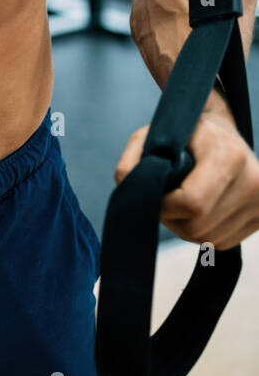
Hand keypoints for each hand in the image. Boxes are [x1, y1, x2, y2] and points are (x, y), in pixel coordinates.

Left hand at [115, 111, 258, 249]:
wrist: (222, 133)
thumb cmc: (183, 134)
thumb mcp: (152, 135)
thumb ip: (133, 161)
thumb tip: (128, 187)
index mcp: (229, 156)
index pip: (192, 203)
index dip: (164, 206)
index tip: (152, 195)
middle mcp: (254, 181)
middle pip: (198, 227)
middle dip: (171, 218)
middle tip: (165, 197)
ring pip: (208, 239)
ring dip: (185, 227)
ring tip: (182, 201)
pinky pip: (221, 243)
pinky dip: (202, 232)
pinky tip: (199, 210)